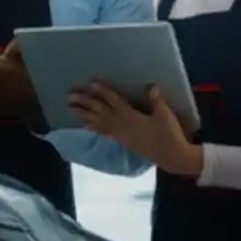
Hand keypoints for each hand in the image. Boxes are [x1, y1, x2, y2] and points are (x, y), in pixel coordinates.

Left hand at [69, 82, 202, 176]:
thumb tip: (150, 86)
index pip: (114, 101)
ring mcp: (120, 134)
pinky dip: (93, 128)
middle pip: (100, 111)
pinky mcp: (122, 141)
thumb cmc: (169, 134)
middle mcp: (122, 125)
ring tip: (71, 108)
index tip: (91, 83)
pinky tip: (85, 125)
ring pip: (98, 122)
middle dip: (85, 102)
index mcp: (131, 117)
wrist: (170, 156)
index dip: (103, 91)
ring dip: (84, 114)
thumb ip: (156, 100)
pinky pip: (104, 133)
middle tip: (70, 96)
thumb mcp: (165, 115)